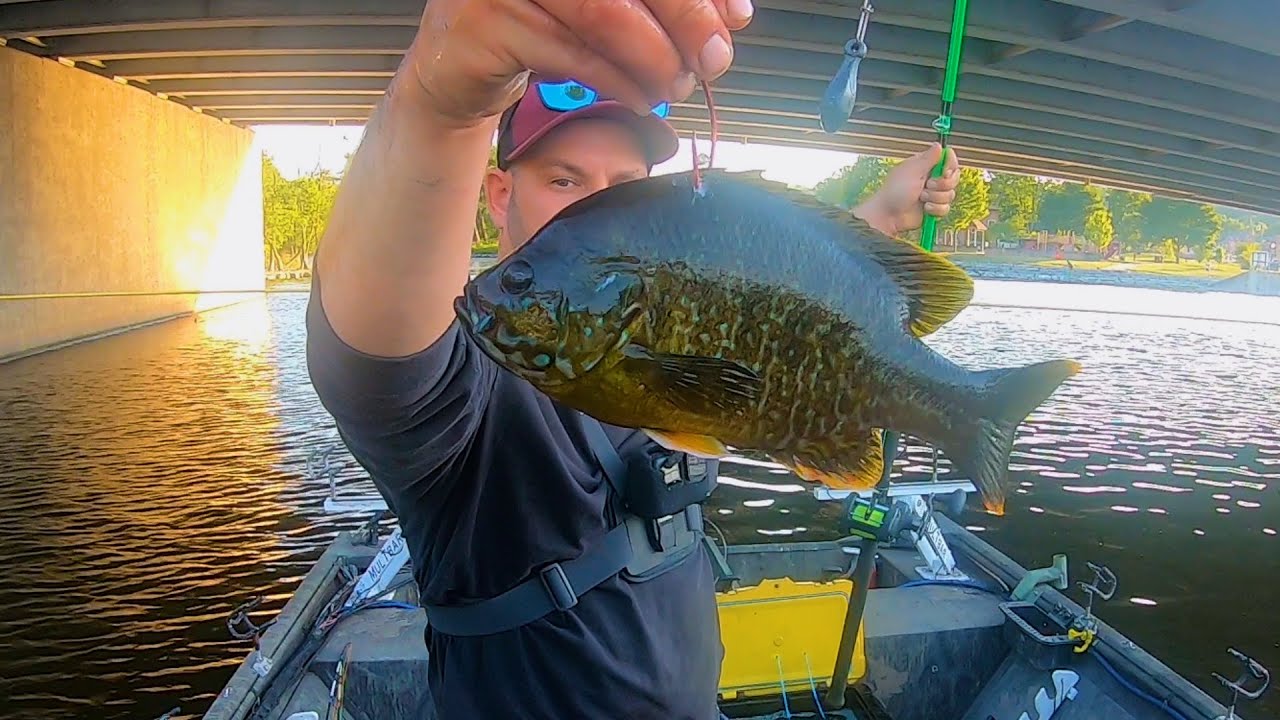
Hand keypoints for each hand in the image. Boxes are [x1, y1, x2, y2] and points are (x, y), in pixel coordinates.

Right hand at [405, 0, 754, 127]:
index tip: (737, 18)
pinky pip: (571, 55)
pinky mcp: (485, 23)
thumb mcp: (601, 5)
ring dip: (653, 59)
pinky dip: (618, 82)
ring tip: (676, 86)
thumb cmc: (540, 24)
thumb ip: (657, 5)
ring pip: (602, 17)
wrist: (457, 64)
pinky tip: (644, 100)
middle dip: (685, 21)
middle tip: (714, 60)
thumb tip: (731, 19)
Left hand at [855, 143, 960, 235]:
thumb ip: (929, 158)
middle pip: (954, 177)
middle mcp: (932, 178)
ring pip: (950, 194)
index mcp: (926, 165)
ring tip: (921, 198)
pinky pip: (946, 208)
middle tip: (927, 186)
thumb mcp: (913, 170)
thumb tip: (938, 144)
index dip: (950, 166)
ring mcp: (934, 193)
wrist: (889, 215)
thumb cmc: (895, 191)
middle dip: (943, 184)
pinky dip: (936, 209)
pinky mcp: (934, 208)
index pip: (949, 160)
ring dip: (936, 197)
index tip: (944, 172)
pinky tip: (925, 208)